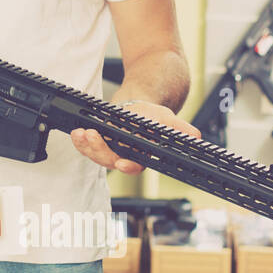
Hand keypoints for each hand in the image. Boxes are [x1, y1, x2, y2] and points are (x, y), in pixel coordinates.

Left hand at [70, 100, 200, 174]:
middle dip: (99, 150)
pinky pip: (87, 147)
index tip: (121, 163)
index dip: (128, 166)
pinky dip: (80, 141)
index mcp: (141, 155)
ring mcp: (109, 150)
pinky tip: (77, 132)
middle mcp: (124, 156)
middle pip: (110, 161)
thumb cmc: (151, 115)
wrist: (136, 106)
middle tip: (93, 136)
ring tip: (82, 132)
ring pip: (96, 155)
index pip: (136, 165)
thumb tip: (195, 137)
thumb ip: (179, 128)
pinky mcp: (97, 143)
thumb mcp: (166, 118)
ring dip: (87, 145)